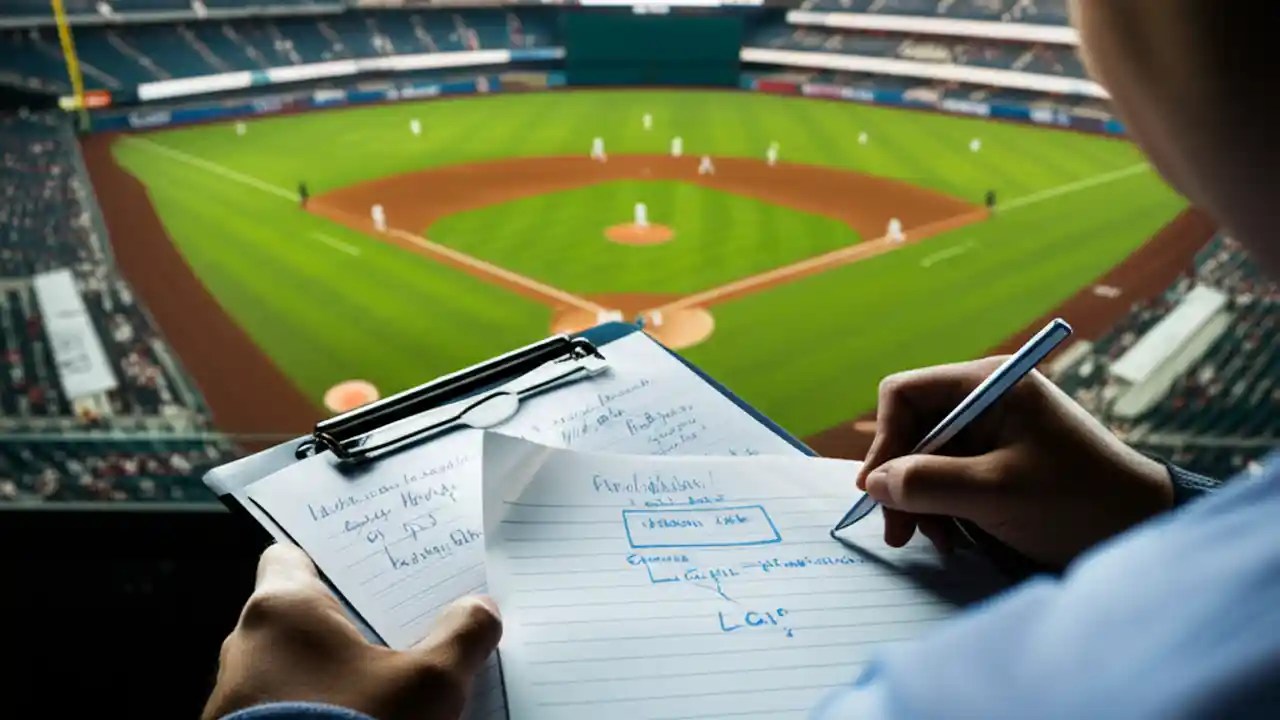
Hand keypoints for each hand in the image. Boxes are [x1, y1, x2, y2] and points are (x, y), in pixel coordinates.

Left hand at [202, 544, 500, 719]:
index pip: (290, 557)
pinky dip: (314, 712)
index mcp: (281, 610)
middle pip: (300, 618)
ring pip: (291, 671)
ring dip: (331, 678)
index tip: (370, 572)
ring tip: (386, 690)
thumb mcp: (429, 683)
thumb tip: (481, 610)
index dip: (332, 561)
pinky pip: (281, 711)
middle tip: (402, 632)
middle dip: (350, 627)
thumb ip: (460, 636)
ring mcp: (234, 702)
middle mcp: (244, 648)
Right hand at [856, 358, 1173, 566]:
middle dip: (901, 481)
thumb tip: (873, 483)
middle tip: (898, 532)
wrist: (1142, 529)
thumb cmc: (1077, 501)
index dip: (885, 441)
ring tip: (934, 540)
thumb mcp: (995, 493)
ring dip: (920, 500)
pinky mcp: (998, 460)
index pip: (905, 395)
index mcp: (990, 384)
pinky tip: (953, 536)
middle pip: (913, 429)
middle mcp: (987, 398)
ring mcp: (993, 429)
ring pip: (926, 458)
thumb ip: (928, 483)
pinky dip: (942, 506)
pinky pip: (949, 476)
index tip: (878, 491)